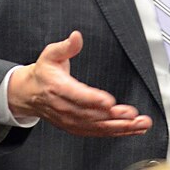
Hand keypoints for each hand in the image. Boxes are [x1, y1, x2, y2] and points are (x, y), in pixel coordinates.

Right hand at [7, 31, 151, 136]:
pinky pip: (97, 132)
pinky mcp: (76, 127)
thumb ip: (66, 47)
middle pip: (90, 114)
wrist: (29, 94)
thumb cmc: (43, 73)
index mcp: (57, 88)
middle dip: (113, 116)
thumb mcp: (51, 55)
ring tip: (140, 124)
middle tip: (132, 114)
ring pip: (97, 126)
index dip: (92, 100)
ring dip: (120, 127)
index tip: (109, 102)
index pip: (76, 95)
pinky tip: (132, 129)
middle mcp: (64, 107)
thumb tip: (76, 37)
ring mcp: (70, 120)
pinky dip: (116, 132)